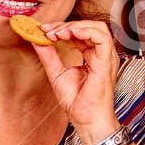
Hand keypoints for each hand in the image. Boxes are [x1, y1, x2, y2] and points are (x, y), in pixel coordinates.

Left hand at [31, 19, 121, 140]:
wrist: (87, 120)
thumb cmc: (78, 103)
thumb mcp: (57, 74)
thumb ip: (49, 56)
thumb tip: (37, 39)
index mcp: (93, 56)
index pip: (82, 33)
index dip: (63, 28)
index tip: (44, 30)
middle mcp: (102, 55)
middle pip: (90, 26)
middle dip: (68, 24)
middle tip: (48, 30)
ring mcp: (106, 57)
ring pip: (98, 27)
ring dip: (76, 26)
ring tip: (58, 32)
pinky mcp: (106, 62)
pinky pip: (101, 38)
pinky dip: (85, 31)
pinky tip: (70, 33)